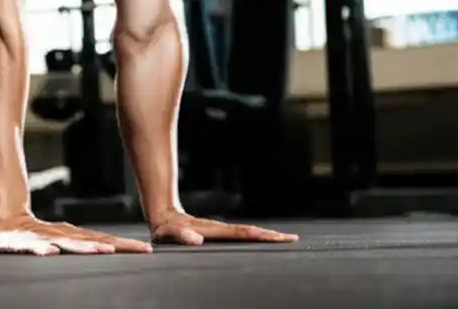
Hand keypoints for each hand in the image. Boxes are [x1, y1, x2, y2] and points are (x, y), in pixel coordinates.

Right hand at [0, 214, 152, 256]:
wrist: (5, 224)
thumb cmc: (38, 237)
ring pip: (68, 243)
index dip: (126, 245)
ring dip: (85, 247)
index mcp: (74, 236)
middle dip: (116, 245)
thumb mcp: (63, 242)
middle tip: (137, 249)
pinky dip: (43, 249)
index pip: (104, 240)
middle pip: (93, 241)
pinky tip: (51, 253)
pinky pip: (34, 246)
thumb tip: (112, 250)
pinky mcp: (24, 242)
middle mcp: (64, 235)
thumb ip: (83, 246)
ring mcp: (45, 237)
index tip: (148, 249)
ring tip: (103, 251)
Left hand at [150, 209, 298, 245]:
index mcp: (213, 230)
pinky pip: (242, 234)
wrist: (165, 217)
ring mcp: (222, 230)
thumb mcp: (169, 233)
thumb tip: (196, 239)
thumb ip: (180, 235)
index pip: (241, 233)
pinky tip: (266, 240)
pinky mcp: (221, 233)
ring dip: (267, 235)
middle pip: (250, 231)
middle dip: (271, 235)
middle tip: (292, 239)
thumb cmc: (166, 229)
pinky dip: (257, 236)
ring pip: (248, 232)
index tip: (277, 237)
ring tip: (286, 239)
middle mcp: (221, 229)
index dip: (258, 235)